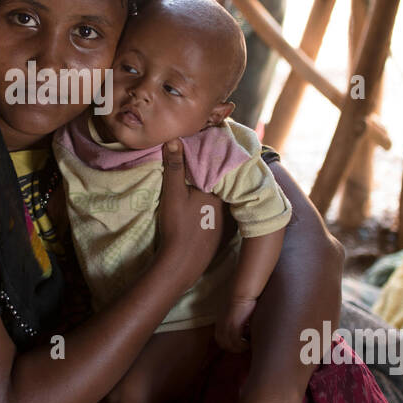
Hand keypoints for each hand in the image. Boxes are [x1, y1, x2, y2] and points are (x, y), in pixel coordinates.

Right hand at [156, 140, 223, 284]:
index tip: (206, 146)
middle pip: (223, 184)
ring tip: (207, 181)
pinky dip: (217, 208)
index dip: (211, 157)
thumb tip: (174, 139)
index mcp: (218, 191)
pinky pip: (224, 214)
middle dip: (215, 174)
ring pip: (225, 199)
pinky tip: (208, 207)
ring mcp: (229, 220)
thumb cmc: (178, 226)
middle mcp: (228, 204)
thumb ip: (174, 166)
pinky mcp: (224, 234)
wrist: (182, 263)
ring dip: (217, 191)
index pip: (218, 168)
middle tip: (204, 162)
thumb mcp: (173, 193)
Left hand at [215, 294, 257, 353]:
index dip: (229, 342)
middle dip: (233, 347)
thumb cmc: (243, 296)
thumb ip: (236, 316)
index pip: (220, 337)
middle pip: (222, 343)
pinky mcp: (234, 325)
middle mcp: (220, 323)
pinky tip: (248, 344)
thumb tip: (244, 324)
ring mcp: (226, 325)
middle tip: (243, 347)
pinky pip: (236, 342)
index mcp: (220, 319)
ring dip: (238, 348)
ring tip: (247, 346)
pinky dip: (242, 346)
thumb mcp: (236, 308)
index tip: (240, 341)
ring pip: (228, 344)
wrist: (243, 288)